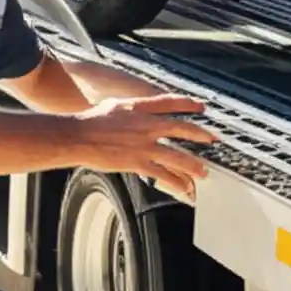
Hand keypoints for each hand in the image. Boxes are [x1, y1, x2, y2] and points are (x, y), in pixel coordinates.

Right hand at [74, 93, 218, 199]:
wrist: (78, 136)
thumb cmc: (91, 121)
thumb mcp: (115, 105)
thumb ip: (133, 107)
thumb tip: (141, 109)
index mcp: (140, 108)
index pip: (171, 102)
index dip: (188, 104)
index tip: (201, 107)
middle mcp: (146, 125)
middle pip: (181, 128)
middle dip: (200, 134)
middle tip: (212, 139)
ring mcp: (144, 145)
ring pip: (177, 155)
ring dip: (193, 165)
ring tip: (203, 171)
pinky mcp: (138, 162)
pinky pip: (163, 174)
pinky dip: (176, 182)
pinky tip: (184, 188)